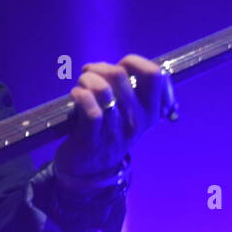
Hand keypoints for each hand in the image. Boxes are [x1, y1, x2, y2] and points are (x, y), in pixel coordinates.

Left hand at [53, 55, 175, 177]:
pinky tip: (75, 95)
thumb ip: (127, 87)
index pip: (156, 75)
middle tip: (89, 74)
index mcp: (152, 111)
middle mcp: (138, 121)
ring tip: (81, 84)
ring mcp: (116, 132)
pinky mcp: (93, 140)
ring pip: (103, 90)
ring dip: (86, 79)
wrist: (90, 169)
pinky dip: (79, 95)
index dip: (134, 62)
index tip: (119, 67)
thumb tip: (108, 65)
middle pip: (121, 75)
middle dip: (100, 68)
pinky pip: (90, 109)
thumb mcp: (128, 112)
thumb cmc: (108, 131)